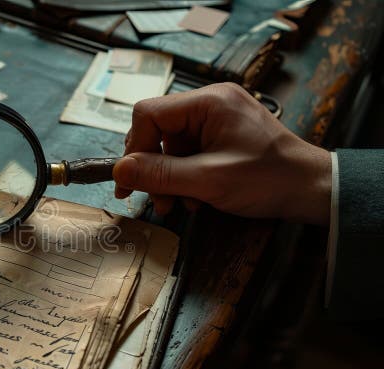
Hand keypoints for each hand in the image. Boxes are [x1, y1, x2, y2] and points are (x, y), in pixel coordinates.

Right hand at [113, 83, 331, 225]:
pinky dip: (185, 177)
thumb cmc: (269, 179)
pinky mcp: (221, 136)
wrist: (311, 190)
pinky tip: (195, 198)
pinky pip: (187, 153)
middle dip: (152, 168)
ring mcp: (216, 119)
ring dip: (168, 178)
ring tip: (178, 204)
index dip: (134, 148)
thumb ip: (159, 174)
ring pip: (170, 147)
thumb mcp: (208, 180)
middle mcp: (210, 104)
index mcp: (208, 102)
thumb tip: (118, 171)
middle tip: (154, 199)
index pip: (149, 114)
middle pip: (157, 131)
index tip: (130, 181)